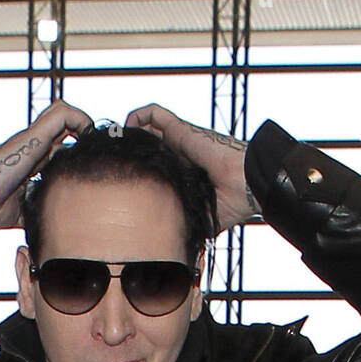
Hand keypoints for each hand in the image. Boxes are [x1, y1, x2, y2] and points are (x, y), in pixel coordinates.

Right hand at [0, 100, 93, 229]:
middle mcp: (33, 145)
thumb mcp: (24, 213)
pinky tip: (85, 137)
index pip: (59, 146)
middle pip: (64, 125)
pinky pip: (62, 113)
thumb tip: (52, 232)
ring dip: (83, 122)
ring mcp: (33, 138)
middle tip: (98, 153)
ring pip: (63, 112)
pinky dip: (79, 119)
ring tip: (93, 142)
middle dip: (85, 135)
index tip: (90, 167)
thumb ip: (38, 212)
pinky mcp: (33, 136)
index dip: (77, 151)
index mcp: (32, 161)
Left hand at [124, 104, 260, 232]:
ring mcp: (180, 140)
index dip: (139, 166)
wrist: (247, 185)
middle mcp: (180, 154)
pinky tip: (130, 124)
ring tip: (118, 138)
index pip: (156, 164)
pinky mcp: (182, 130)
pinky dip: (141, 113)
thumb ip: (185, 225)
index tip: (122, 176)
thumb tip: (172, 249)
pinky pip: (157, 113)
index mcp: (184, 173)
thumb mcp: (200, 219)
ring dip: (132, 128)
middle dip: (131, 147)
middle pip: (149, 142)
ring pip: (150, 125)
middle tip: (113, 157)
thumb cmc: (231, 204)